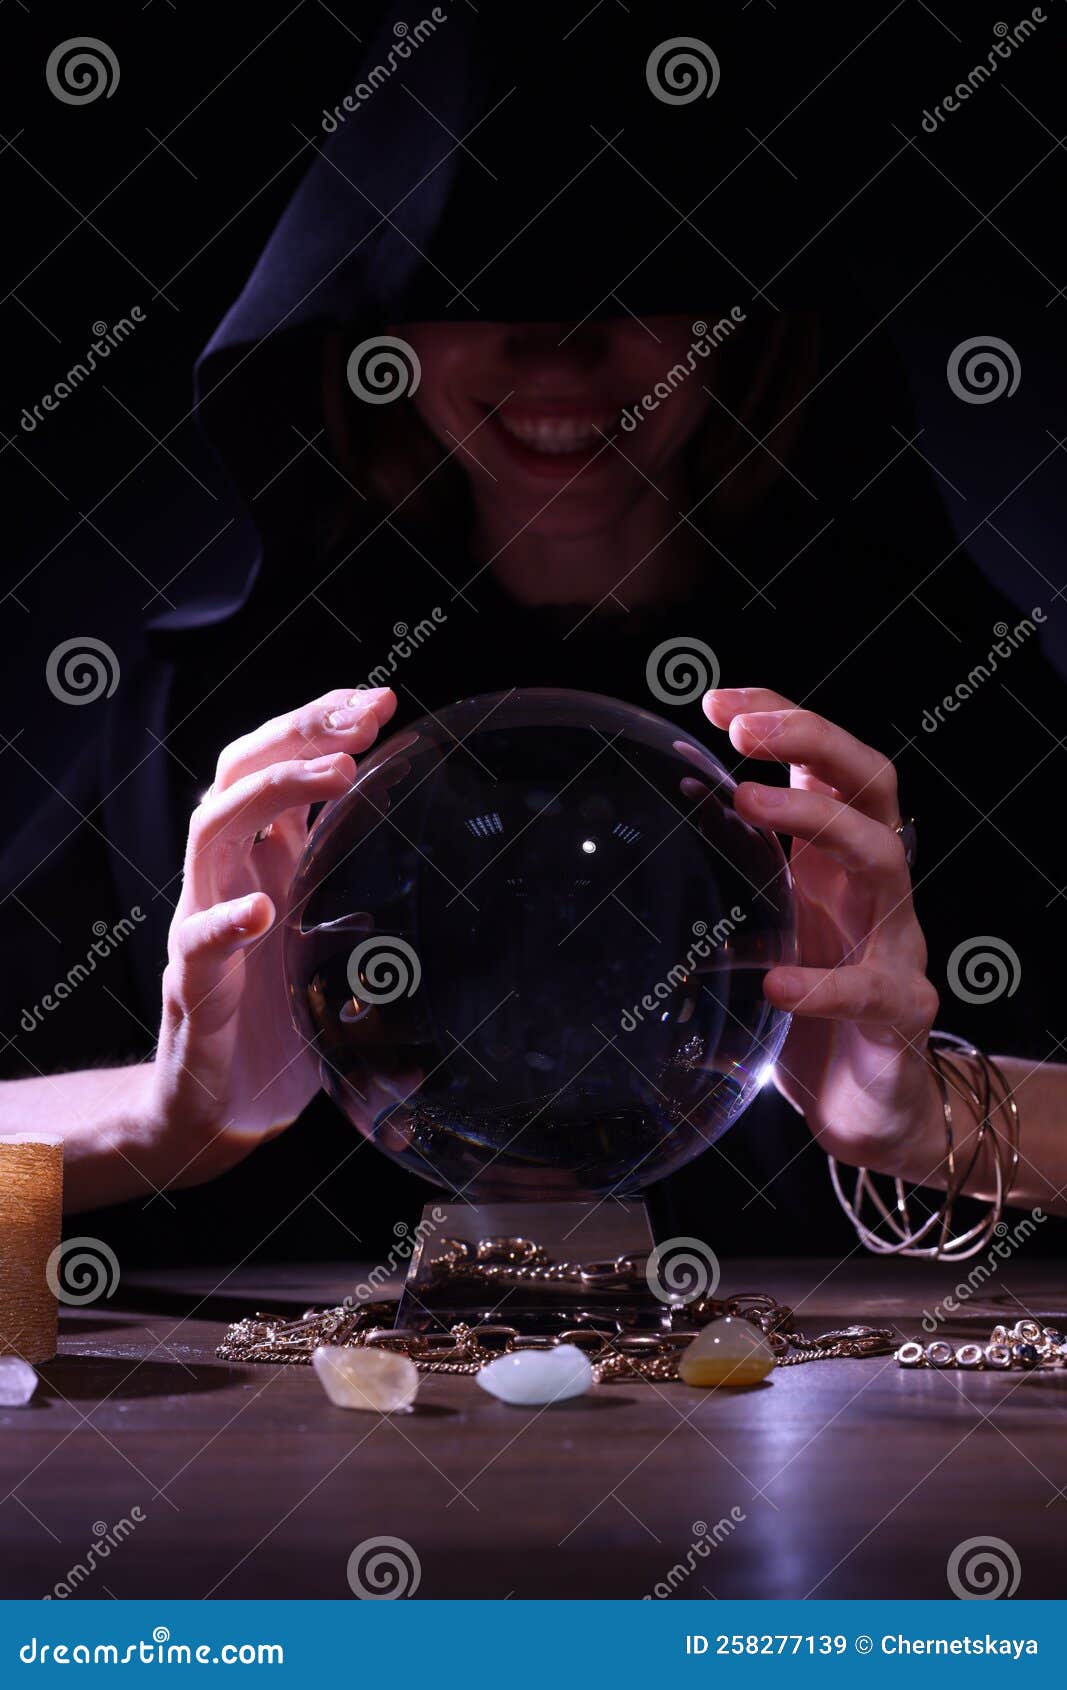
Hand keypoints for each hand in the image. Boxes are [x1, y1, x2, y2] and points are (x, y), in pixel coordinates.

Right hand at [143, 686, 396, 1188]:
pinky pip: (196, 945)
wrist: (214, 1111)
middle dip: (301, 728)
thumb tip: (492, 942)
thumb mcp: (348, 959)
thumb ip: (397, 930)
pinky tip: (261, 914)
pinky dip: (223, 922)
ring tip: (336, 771)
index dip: (322, 724)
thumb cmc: (283, 1028)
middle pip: (242, 771)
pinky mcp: (192, 989)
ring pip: (211, 829)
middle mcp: (230, 879)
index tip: (383, 700)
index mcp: (268, 864)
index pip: (281, 766)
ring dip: (272, 790)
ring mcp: (203, 927)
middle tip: (365, 712)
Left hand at [704, 687, 939, 1174]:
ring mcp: (896, 946)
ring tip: (747, 801)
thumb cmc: (809, 1009)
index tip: (719, 699)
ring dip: (816, 820)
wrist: (865, 1109)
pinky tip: (774, 981)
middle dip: (812, 738)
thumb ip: (736, 869)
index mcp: (836, 861)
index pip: (827, 763)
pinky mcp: (901, 1015)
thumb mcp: (767, 925)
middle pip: (870, 784)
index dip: (785, 719)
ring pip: (883, 857)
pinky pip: (871, 990)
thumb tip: (673, 797)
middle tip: (743, 726)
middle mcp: (874, 889)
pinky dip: (824, 983)